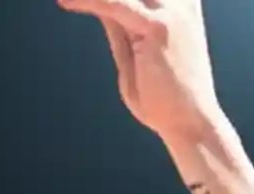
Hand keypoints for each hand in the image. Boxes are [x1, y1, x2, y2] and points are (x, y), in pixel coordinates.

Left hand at [59, 0, 223, 141]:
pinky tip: (65, 2)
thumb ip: (119, 26)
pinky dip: (88, 2)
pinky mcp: (157, 28)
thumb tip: (102, 5)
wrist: (190, 121)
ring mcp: (170, 12)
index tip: (74, 0)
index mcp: (179, 4)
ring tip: (63, 0)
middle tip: (66, 0)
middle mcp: (178, 2)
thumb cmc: (165, 95)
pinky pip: (114, 5)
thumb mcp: (135, 51)